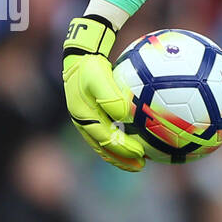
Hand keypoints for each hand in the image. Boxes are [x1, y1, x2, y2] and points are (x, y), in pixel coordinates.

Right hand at [62, 16, 144, 171]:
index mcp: (84, 118)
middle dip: (122, 159)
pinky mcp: (94, 115)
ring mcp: (88, 120)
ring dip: (121, 154)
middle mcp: (84, 123)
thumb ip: (111, 97)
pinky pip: (108, 132)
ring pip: (104, 144)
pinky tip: (138, 139)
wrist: (80, 56)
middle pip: (103, 148)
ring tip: (139, 160)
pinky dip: (121, 139)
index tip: (140, 155)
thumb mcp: (99, 78)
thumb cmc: (90, 66)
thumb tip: (126, 115)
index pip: (105, 140)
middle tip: (141, 166)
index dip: (123, 150)